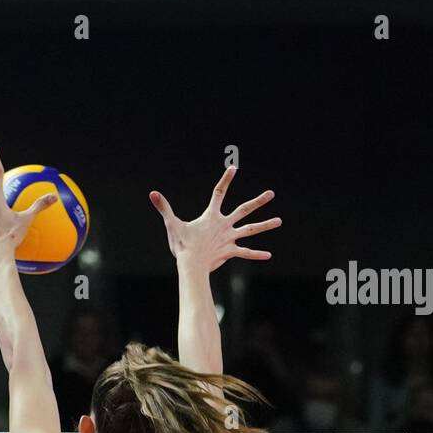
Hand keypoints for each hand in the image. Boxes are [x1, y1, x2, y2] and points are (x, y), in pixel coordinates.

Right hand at [150, 166, 280, 271]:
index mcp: (211, 216)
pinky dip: (256, 254)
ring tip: (279, 221)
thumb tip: (152, 193)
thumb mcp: (172, 225)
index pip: (219, 193)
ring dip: (266, 225)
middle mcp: (224, 225)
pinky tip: (268, 255)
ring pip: (251, 230)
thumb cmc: (182, 245)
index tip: (234, 168)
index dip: (226, 180)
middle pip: (244, 209)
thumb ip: (164, 208)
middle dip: (258, 201)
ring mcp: (229, 238)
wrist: (191, 264)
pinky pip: (245, 253)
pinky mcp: (230, 251)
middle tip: (271, 194)